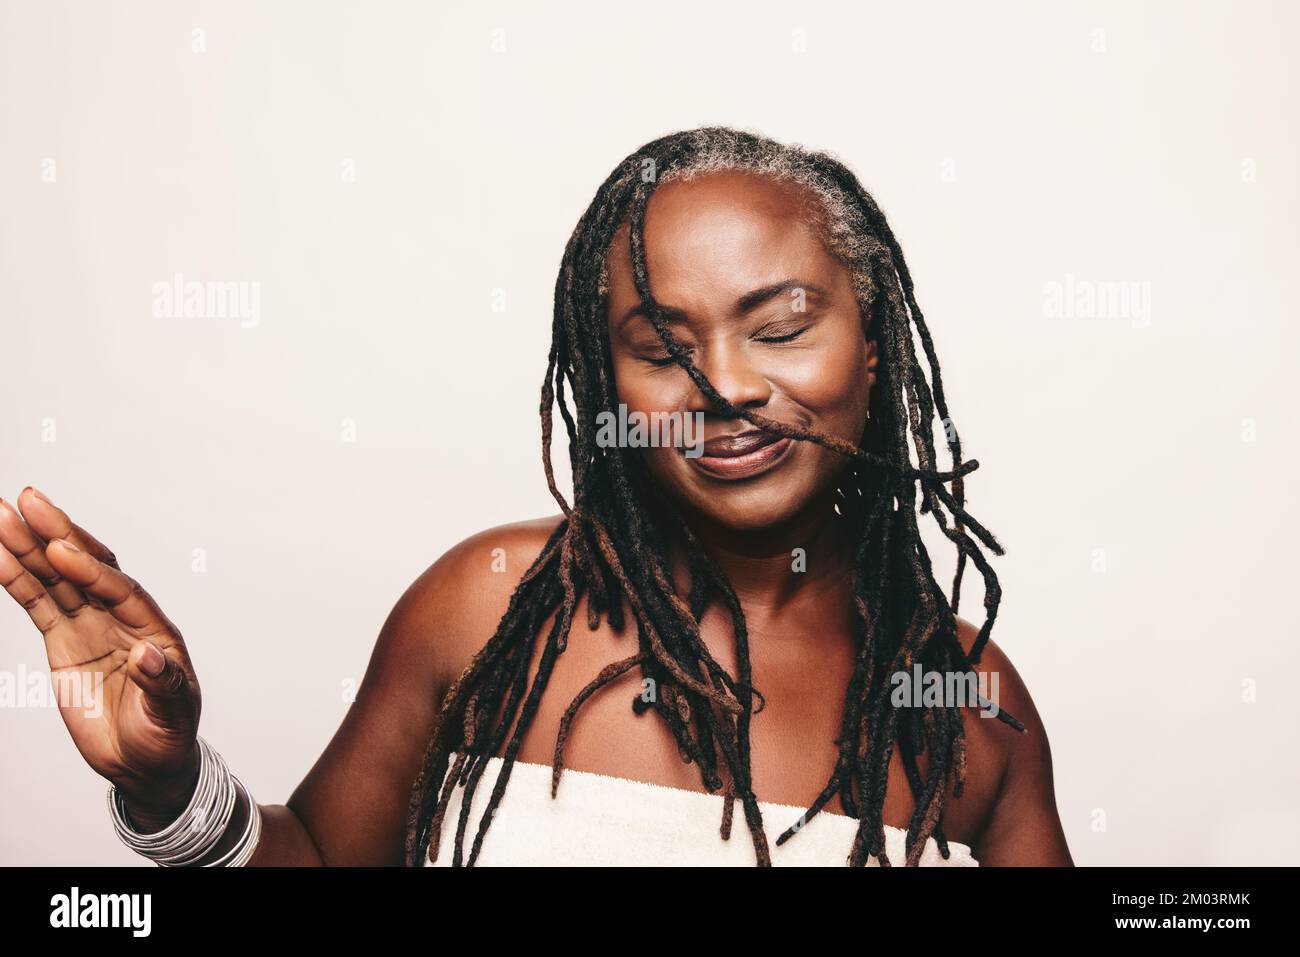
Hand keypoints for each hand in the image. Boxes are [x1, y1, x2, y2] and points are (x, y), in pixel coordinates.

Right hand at [0, 488, 201, 817]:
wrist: (145, 759)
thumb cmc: (168, 732)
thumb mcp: (173, 713)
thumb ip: (163, 684)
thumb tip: (149, 656)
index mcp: (154, 628)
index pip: (120, 590)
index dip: (91, 570)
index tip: (61, 548)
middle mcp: (122, 617)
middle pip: (86, 568)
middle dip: (58, 533)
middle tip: (28, 500)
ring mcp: (90, 624)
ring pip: (55, 577)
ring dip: (28, 546)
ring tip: (0, 513)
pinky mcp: (64, 638)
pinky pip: (36, 602)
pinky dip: (16, 578)